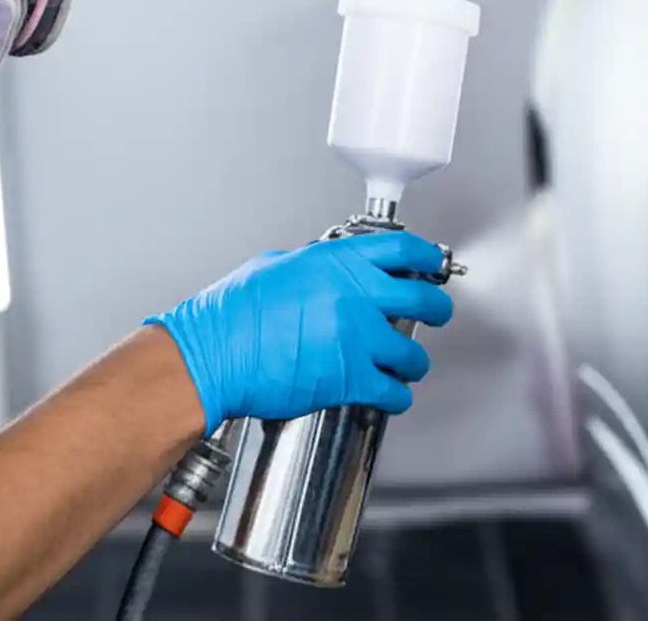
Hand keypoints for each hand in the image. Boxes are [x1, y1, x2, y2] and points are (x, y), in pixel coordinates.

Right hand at [147, 232, 453, 435]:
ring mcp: (358, 338)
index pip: (404, 250)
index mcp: (337, 263)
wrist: (210, 358)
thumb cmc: (228, 316)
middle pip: (425, 299)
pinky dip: (397, 397)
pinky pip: (395, 392)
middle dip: (437, 309)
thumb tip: (323, 268)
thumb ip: (311, 265)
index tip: (433, 263)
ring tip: (405, 366)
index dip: (426, 256)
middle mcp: (356, 295)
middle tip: (437, 314)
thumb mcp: (272, 268)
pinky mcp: (350, 379)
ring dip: (413, 362)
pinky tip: (391, 395)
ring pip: (414, 353)